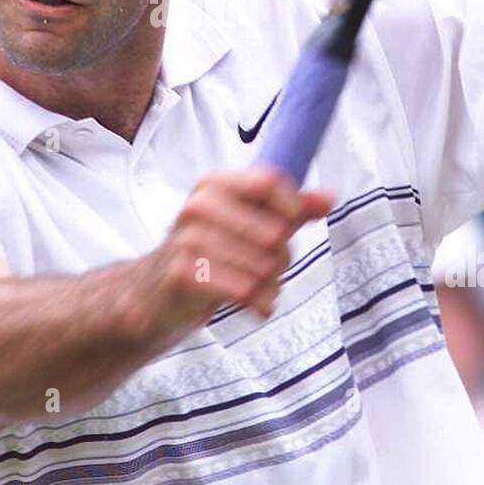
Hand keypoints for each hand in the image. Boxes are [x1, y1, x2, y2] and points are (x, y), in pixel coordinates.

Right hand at [132, 168, 333, 338]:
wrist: (154, 293)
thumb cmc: (207, 253)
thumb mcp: (245, 223)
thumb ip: (288, 209)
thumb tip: (329, 197)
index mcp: (213, 184)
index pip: (269, 181)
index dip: (293, 207)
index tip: (291, 227)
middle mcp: (198, 206)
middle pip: (274, 230)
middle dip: (282, 257)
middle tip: (269, 267)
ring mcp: (188, 240)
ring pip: (263, 264)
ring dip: (271, 284)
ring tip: (259, 286)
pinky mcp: (184, 275)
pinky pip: (245, 290)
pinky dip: (260, 302)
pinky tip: (255, 303)